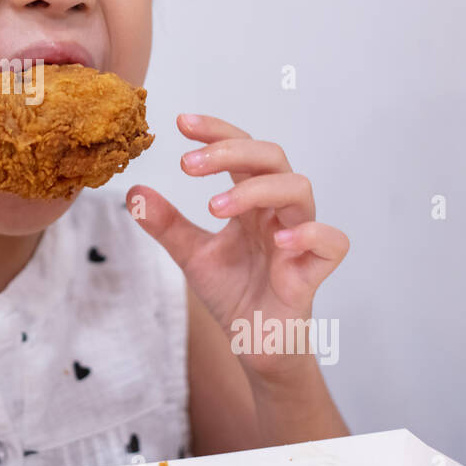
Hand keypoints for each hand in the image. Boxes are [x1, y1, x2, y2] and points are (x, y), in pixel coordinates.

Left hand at [128, 114, 348, 379]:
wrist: (252, 341)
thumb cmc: (233, 291)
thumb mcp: (190, 254)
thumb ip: (166, 224)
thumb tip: (134, 192)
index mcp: (251, 200)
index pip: (241, 150)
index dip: (216, 132)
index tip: (181, 124)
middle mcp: (278, 210)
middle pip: (271, 157)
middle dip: (230, 152)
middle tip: (187, 164)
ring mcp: (300, 236)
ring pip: (299, 188)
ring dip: (256, 189)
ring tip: (215, 206)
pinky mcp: (315, 269)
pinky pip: (331, 240)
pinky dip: (307, 234)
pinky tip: (277, 240)